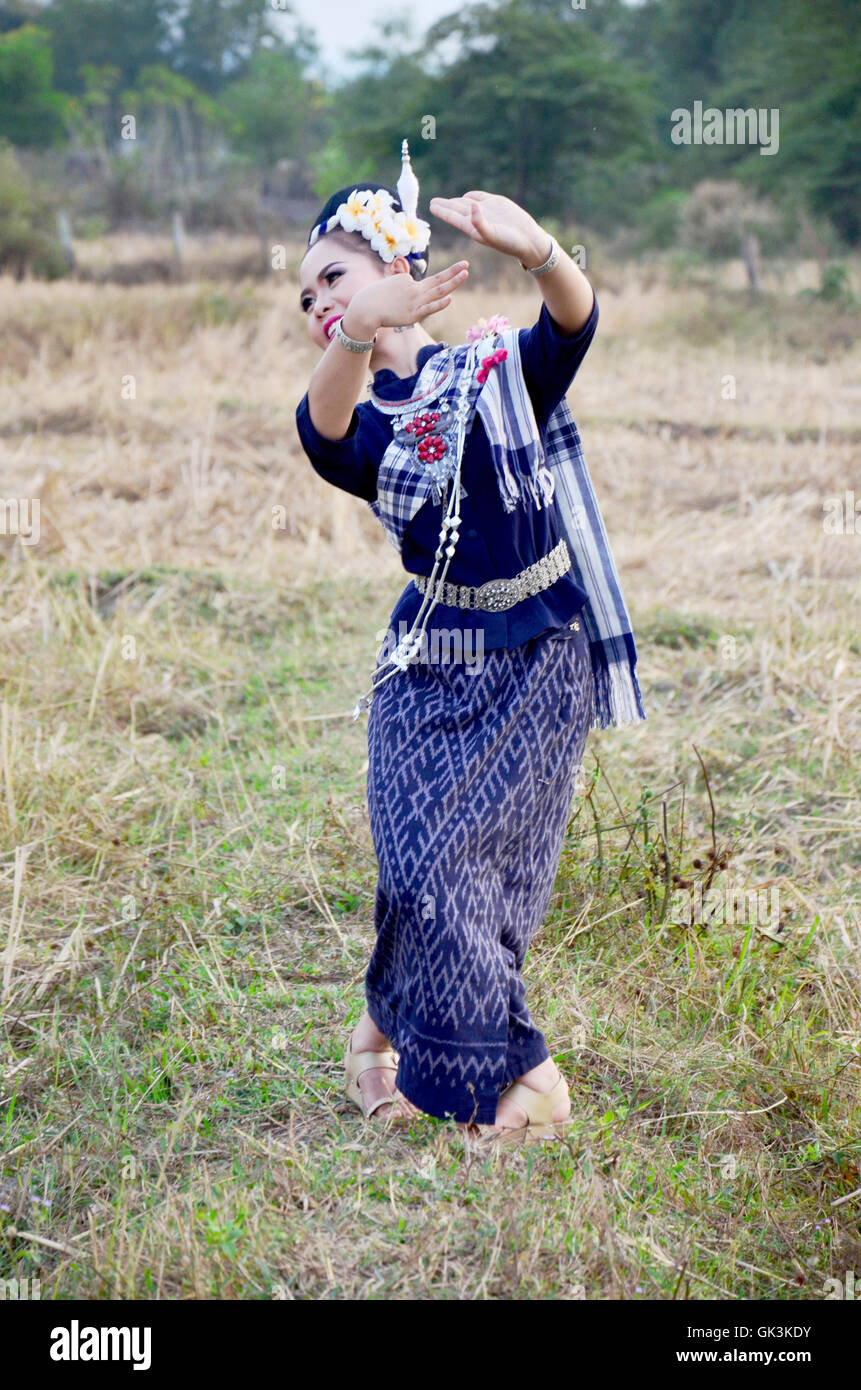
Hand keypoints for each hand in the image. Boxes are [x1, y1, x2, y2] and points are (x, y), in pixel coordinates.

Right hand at [342, 260, 469, 336]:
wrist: (365, 309)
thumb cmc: (374, 298)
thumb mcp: (390, 285)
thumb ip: (401, 282)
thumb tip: (408, 279)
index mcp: (408, 281)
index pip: (426, 283)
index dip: (433, 283)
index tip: (439, 280)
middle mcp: (414, 289)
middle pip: (437, 280)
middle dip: (453, 271)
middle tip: (466, 263)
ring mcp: (414, 302)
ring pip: (438, 291)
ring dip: (453, 282)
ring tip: (465, 273)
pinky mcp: (413, 315)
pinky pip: (429, 308)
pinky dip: (440, 304)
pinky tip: (450, 298)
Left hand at [429, 191, 549, 264]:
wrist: (527, 239)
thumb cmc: (509, 241)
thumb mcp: (491, 234)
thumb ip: (479, 221)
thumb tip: (469, 204)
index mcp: (472, 228)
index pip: (453, 217)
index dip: (442, 211)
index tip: (431, 206)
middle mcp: (477, 218)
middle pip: (456, 209)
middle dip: (445, 205)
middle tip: (433, 202)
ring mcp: (486, 210)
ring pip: (466, 203)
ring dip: (456, 202)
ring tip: (446, 201)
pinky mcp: (496, 204)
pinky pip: (480, 197)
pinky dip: (471, 196)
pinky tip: (466, 198)